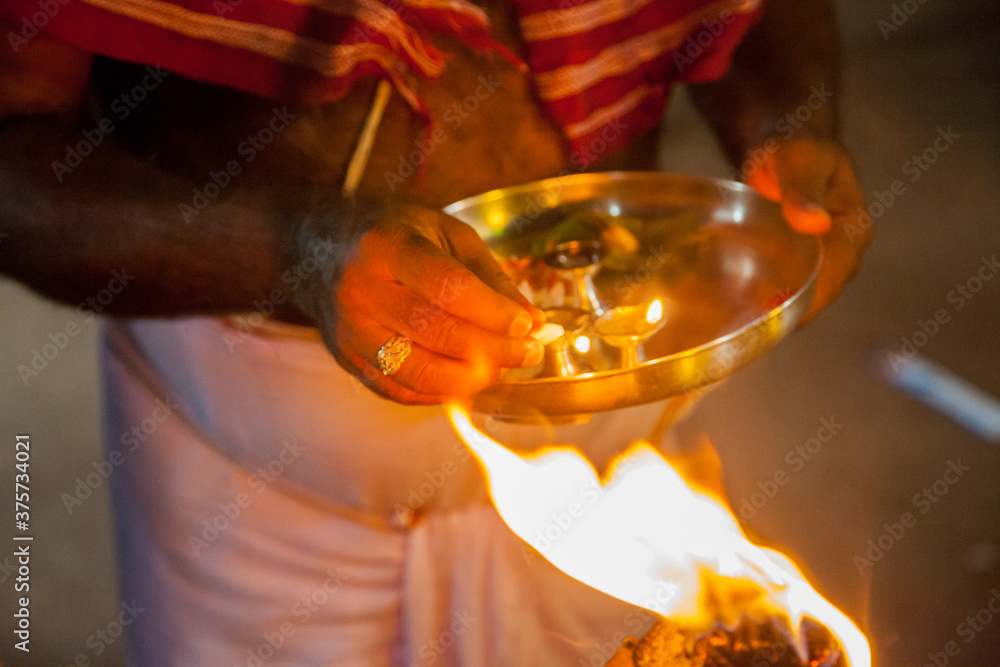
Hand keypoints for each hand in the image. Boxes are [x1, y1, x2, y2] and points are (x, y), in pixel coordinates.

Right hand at [297, 201, 545, 404]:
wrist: (321, 250)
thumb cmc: (395, 235)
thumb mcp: (446, 233)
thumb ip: (490, 277)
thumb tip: (534, 323)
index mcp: (387, 246)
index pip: (448, 287)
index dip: (494, 312)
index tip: (528, 325)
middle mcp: (361, 291)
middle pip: (438, 334)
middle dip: (494, 350)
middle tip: (529, 352)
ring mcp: (349, 332)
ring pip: (420, 373)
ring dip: (472, 378)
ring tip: (501, 367)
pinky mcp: (347, 361)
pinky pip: (402, 391)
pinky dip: (442, 392)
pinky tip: (467, 377)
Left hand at [745, 137, 871, 324]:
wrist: (784, 143)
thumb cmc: (797, 148)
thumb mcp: (800, 160)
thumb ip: (803, 189)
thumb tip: (813, 222)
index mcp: (852, 231)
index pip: (833, 279)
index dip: (808, 303)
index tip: (776, 321)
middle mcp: (842, 253)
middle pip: (817, 296)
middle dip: (787, 314)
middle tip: (749, 330)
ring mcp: (821, 260)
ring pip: (801, 296)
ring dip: (775, 310)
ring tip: (741, 326)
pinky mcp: (800, 262)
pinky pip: (786, 287)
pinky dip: (765, 297)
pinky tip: (737, 307)